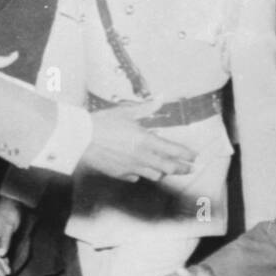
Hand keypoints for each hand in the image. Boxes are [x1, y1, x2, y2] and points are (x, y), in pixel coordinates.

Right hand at [0, 198, 22, 275]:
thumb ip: (4, 241)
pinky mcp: (3, 237)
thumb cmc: (8, 215)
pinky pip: (3, 250)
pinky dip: (5, 257)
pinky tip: (7, 263)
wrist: (12, 204)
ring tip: (6, 274)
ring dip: (3, 264)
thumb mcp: (8, 228)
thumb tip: (1, 255)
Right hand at [81, 102, 195, 181]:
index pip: (173, 151)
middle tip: (190, 168)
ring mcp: (131, 168)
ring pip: (154, 175)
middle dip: (181, 168)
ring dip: (163, 172)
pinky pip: (136, 177)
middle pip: (168, 167)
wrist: (81, 138)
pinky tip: (141, 171)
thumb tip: (161, 98)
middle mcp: (142, 157)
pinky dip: (142, 174)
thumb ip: (147, 107)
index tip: (194, 156)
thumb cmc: (103, 122)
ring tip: (168, 170)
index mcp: (146, 141)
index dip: (186, 154)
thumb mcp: (127, 111)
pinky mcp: (119, 174)